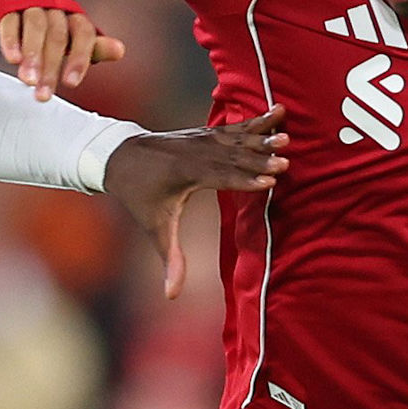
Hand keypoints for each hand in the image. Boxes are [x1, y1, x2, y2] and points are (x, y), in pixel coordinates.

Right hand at [0, 4, 126, 101]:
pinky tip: (12, 59)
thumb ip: (95, 48)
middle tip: (43, 94)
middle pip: (57, 36)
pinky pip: (10, 21)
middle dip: (50, 66)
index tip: (71, 83)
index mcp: (74, 17)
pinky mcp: (9, 7)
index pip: (83, 33)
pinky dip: (11, 41)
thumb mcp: (74, 38)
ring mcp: (32, 6)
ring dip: (32, 56)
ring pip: (35, 27)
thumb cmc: (52, 26)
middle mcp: (55, 9)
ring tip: (28, 81)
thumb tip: (120, 51)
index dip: (79, 58)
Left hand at [100, 107, 287, 298]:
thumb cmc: (139, 195)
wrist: (120, 155)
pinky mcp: (206, 131)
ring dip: (263, 137)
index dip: (245, 180)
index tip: (269, 181)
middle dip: (260, 158)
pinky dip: (257, 121)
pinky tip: (280, 112)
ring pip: (237, 138)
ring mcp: (201, 138)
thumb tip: (171, 295)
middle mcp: (194, 152)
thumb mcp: (154, 226)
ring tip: (287, 137)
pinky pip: (235, 126)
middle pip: (233, 156)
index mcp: (183, 174)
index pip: (220, 177)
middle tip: (286, 160)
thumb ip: (170, 259)